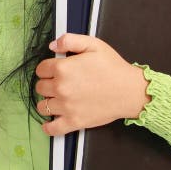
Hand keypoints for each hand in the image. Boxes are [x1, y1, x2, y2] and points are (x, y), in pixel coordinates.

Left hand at [34, 33, 150, 135]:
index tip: (56, 70)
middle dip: (48, 83)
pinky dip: (48, 127)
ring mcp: (66, 107)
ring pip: (42, 106)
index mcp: (62, 69)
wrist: (130, 90)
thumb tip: (52, 46)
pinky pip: (52, 129)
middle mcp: (61, 88)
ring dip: (48, 102)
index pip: (41, 69)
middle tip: (60, 83)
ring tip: (58, 99)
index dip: (47, 68)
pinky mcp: (74, 122)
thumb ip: (69, 40)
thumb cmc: (113, 67)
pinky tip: (51, 121)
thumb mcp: (93, 44)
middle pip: (40, 87)